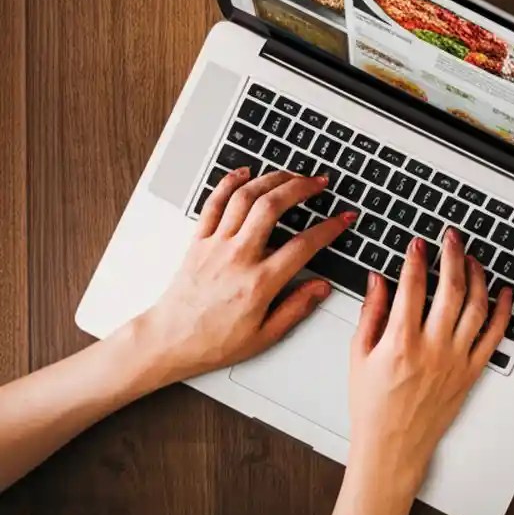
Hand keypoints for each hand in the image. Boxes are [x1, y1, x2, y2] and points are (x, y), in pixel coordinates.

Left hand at [128, 168, 353, 384]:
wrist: (170, 340)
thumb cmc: (214, 341)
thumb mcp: (265, 335)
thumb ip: (297, 307)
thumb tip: (321, 287)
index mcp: (259, 283)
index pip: (303, 245)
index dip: (328, 228)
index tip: (343, 218)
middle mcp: (238, 257)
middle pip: (272, 207)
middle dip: (300, 187)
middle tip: (319, 183)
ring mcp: (216, 245)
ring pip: (245, 197)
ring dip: (271, 179)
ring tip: (291, 174)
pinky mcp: (198, 241)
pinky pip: (214, 203)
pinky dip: (230, 183)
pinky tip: (245, 173)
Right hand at [346, 226, 512, 495]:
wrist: (393, 447)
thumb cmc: (372, 407)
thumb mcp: (358, 356)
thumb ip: (370, 314)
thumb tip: (377, 280)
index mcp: (400, 342)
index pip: (412, 286)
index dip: (415, 259)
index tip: (418, 244)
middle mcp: (433, 348)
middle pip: (451, 288)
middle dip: (452, 255)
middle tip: (451, 238)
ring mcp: (456, 360)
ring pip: (476, 306)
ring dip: (477, 276)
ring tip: (472, 258)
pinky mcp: (471, 372)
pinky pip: (494, 335)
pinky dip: (503, 310)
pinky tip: (504, 292)